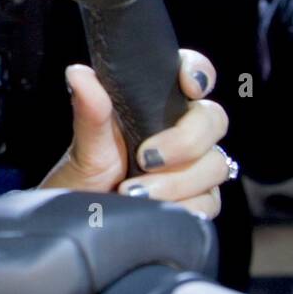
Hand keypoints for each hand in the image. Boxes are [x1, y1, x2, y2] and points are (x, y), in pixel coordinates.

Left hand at [39, 49, 230, 218]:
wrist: (82, 220)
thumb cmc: (83, 176)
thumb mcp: (86, 146)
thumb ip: (90, 111)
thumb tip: (77, 74)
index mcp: (156, 105)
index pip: (192, 73)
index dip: (198, 72)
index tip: (190, 87)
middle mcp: (181, 131)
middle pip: (213, 120)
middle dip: (185, 141)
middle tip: (144, 158)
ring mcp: (194, 166)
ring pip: (215, 165)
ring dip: (176, 182)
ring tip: (131, 192)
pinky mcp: (198, 198)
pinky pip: (209, 200)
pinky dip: (181, 205)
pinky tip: (151, 208)